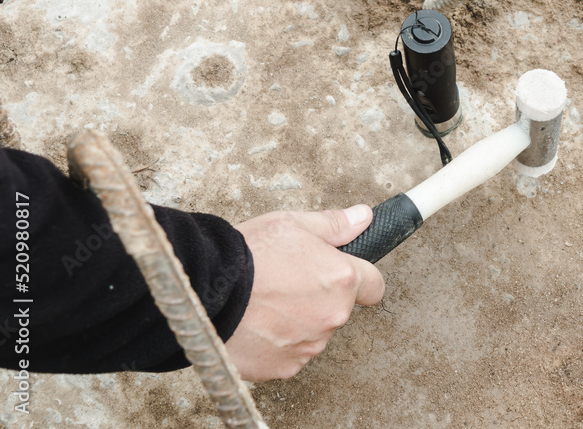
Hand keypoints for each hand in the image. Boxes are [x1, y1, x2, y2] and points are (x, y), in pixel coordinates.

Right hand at [226, 205, 384, 380]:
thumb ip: (335, 225)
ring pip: (314, 332)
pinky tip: (255, 324)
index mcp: (341, 280)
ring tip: (265, 303)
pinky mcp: (284, 367)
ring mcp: (309, 345)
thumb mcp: (293, 224)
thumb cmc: (248, 255)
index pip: (374, 286)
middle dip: (320, 297)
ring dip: (298, 321)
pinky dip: (277, 343)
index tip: (343, 275)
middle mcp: (332, 316)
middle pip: (339, 309)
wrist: (204, 291)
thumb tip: (364, 218)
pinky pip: (290, 354)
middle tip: (286, 282)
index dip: (360, 279)